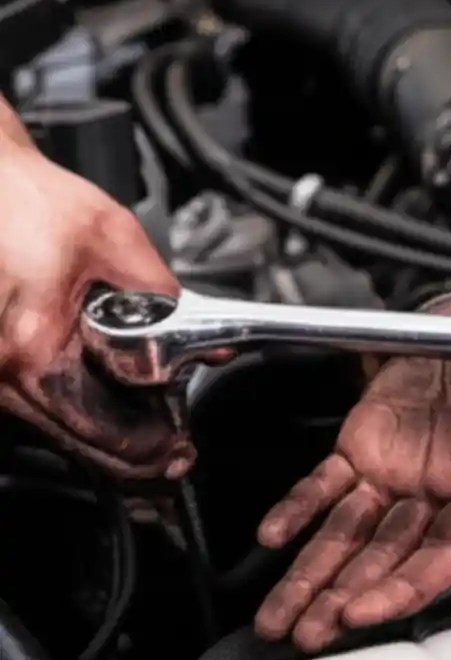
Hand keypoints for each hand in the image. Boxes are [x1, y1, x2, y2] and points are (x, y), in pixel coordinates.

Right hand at [0, 127, 192, 477]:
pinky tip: (110, 409)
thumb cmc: (31, 202)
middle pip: (74, 445)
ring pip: (52, 433)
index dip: (144, 450)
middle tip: (173, 458)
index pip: (97, 430)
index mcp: (31, 345)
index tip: (177, 454)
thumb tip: (210, 345)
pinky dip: (74, 415)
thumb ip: (163, 298)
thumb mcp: (115, 239)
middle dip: (130, 456)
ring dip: (102, 437)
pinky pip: (34, 407)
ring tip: (152, 437)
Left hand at [252, 293, 450, 650]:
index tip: (367, 608)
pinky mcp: (370, 442)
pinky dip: (297, 507)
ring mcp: (404, 467)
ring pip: (352, 531)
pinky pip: (327, 483)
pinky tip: (272, 534)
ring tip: (279, 614)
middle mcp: (446, 481)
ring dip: (315, 572)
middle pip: (393, 555)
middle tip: (311, 630)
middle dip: (349, 595)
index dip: (411, 584)